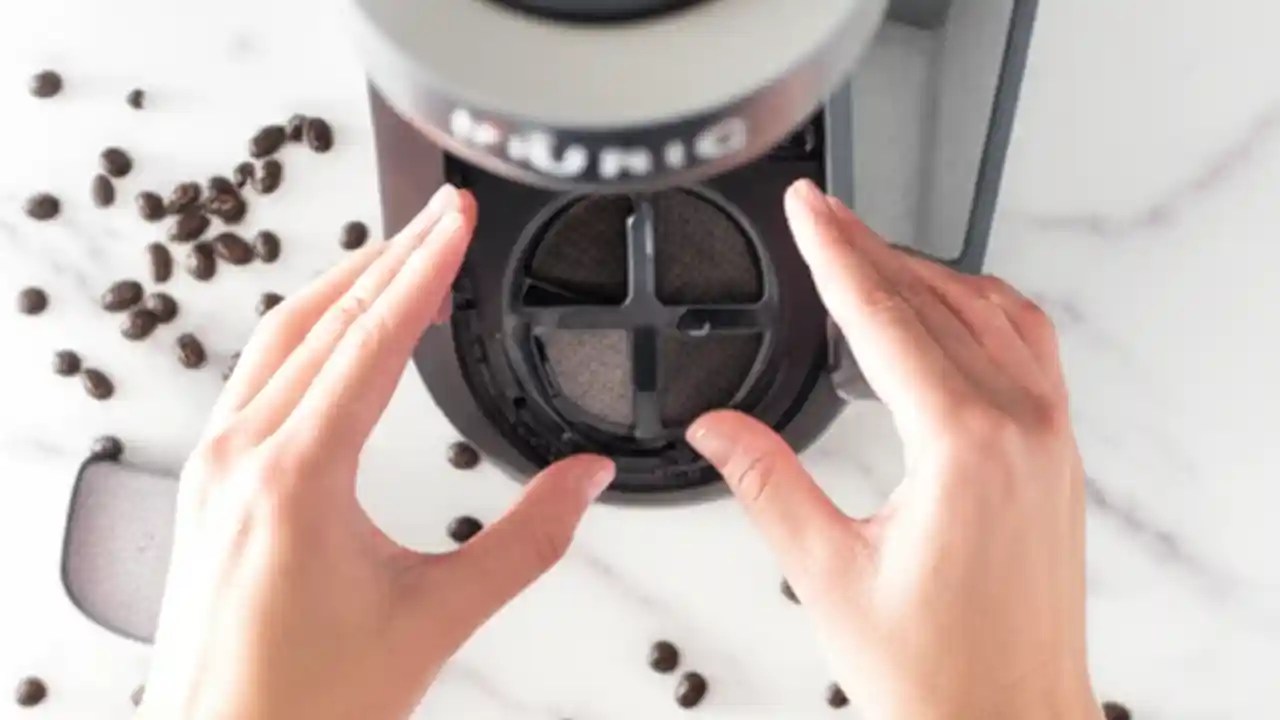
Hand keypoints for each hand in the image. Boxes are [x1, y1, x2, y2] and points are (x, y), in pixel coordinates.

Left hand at [139, 185, 614, 719]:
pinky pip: (257, 377)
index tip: (454, 217)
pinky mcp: (210, 485)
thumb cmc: (304, 704)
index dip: (424, 267)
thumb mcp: (437, 618)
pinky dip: (308, 336)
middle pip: (320, 319)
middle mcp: (241, 456)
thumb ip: (527, 541)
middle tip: (441, 214)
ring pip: (278, 341)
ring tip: (401, 255)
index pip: (371, 338)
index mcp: (295, 475)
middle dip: (388, 256)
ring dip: (343, 289)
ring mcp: (214, 467)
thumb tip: (585, 480)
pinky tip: (340, 336)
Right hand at [687, 180, 1097, 719]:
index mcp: (963, 446)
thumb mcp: (828, 573)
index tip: (808, 207)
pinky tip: (946, 315)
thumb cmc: (939, 671)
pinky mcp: (1057, 456)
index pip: (886, 317)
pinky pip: (1028, 348)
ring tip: (869, 256)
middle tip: (821, 216)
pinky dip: (980, 311)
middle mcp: (1021, 428)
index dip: (835, 252)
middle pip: (937, 300)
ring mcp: (1051, 438)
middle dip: (871, 250)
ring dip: (928, 273)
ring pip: (992, 312)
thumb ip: (767, 484)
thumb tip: (716, 427)